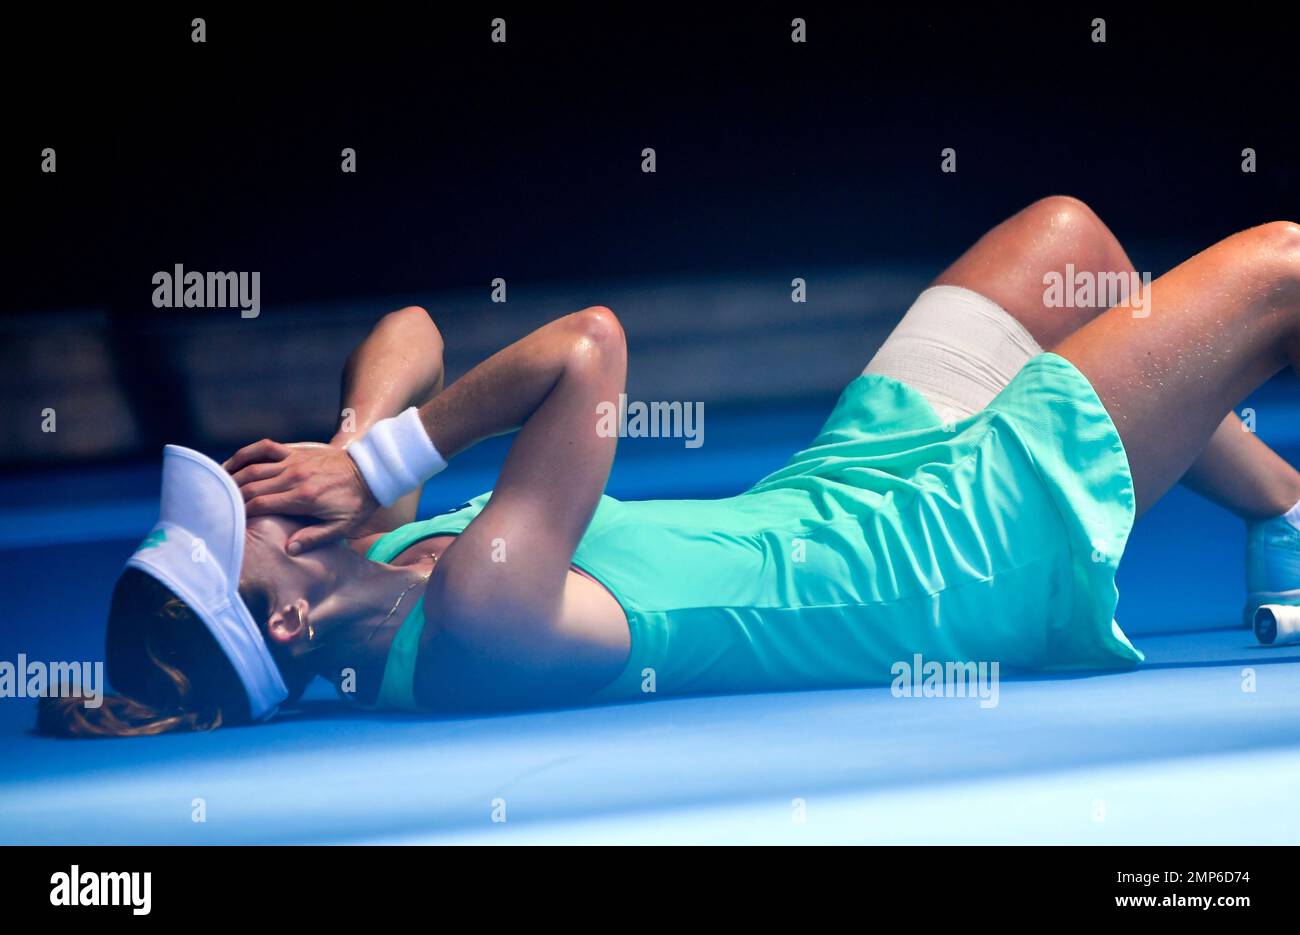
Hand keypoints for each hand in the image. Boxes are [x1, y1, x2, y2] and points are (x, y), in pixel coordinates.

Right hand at [224, 440, 379, 553]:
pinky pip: (265, 448)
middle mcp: (293, 477)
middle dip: (230, 498)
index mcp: (302, 498)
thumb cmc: (357, 502)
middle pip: (251, 487)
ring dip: (231, 477)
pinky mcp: (296, 451)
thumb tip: (289, 549)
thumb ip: (315, 538)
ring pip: (252, 467)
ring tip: (215, 488)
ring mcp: (293, 461)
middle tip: (214, 508)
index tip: (228, 523)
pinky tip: (232, 462)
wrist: (371, 471)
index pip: (260, 505)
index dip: (241, 514)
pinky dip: (246, 453)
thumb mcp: (342, 527)